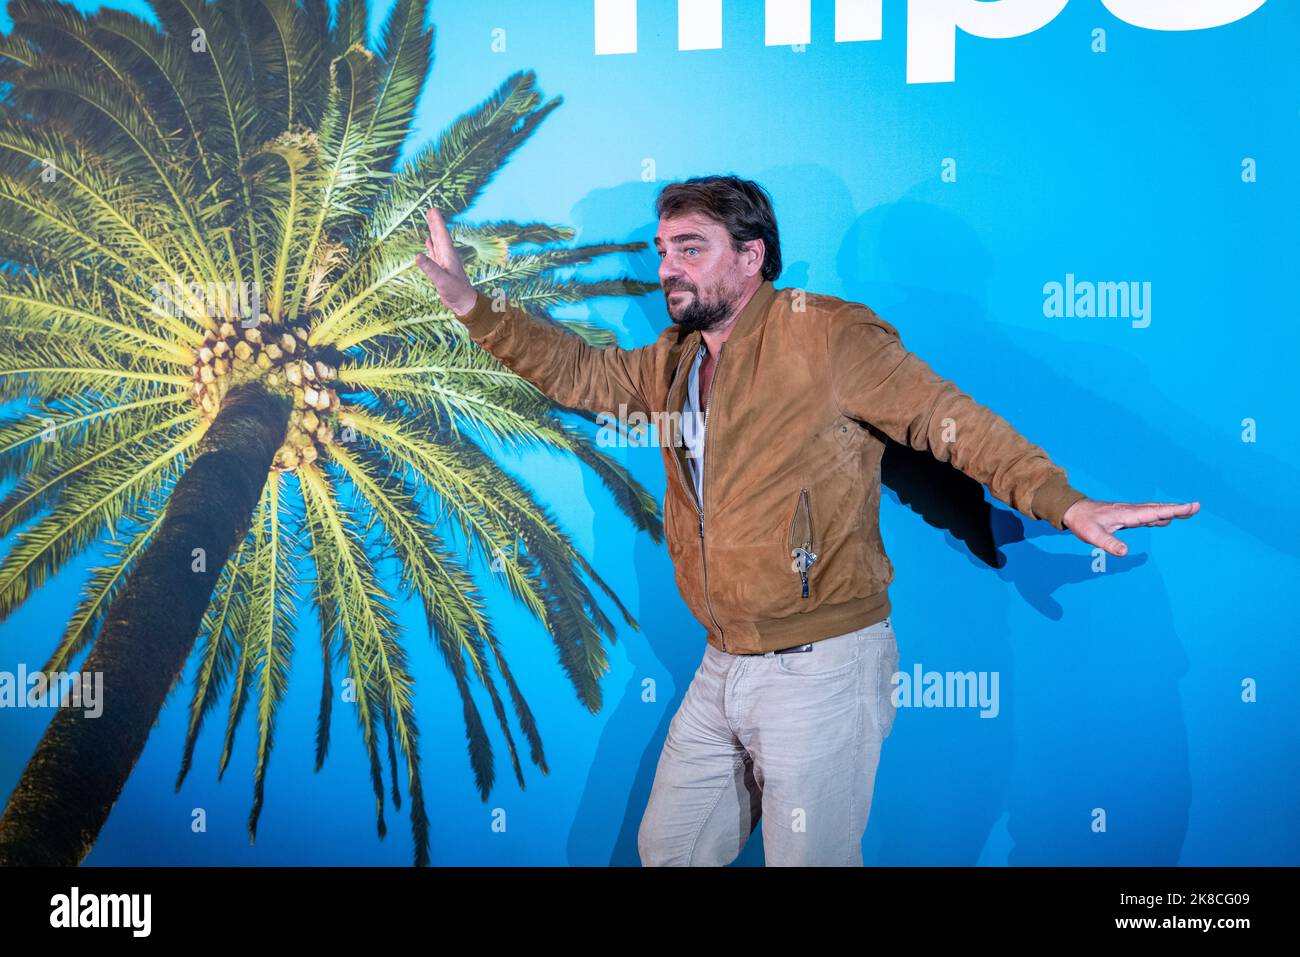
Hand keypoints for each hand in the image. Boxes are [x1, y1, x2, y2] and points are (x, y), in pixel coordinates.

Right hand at [413, 207, 478, 315]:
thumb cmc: (456, 292)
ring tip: (430, 221)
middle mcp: (447, 256)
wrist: (464, 303)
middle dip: (435, 223)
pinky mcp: (442, 269)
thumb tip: (417, 256)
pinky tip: (429, 242)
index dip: (437, 222)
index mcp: (449, 255)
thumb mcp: (442, 280)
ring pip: (437, 243)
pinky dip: (431, 246)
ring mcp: (445, 262)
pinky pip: (435, 253)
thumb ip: (430, 268)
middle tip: (431, 210)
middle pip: (440, 236)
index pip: (442, 235)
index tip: (433, 209)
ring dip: (433, 232)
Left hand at [1062, 498, 1199, 556]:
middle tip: (1196, 507)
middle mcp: (1131, 511)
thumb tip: (1125, 552)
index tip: (1191, 507)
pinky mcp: (1126, 515)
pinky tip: (1165, 518)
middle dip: (1177, 508)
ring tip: (1188, 510)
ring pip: (1154, 510)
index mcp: (1127, 514)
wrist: (1073, 510)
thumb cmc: (1083, 523)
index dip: (1173, 510)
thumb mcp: (1093, 535)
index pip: (1154, 512)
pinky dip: (1160, 514)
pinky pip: (1147, 514)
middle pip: (1158, 509)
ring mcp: (1129, 512)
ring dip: (1171, 510)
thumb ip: (1109, 543)